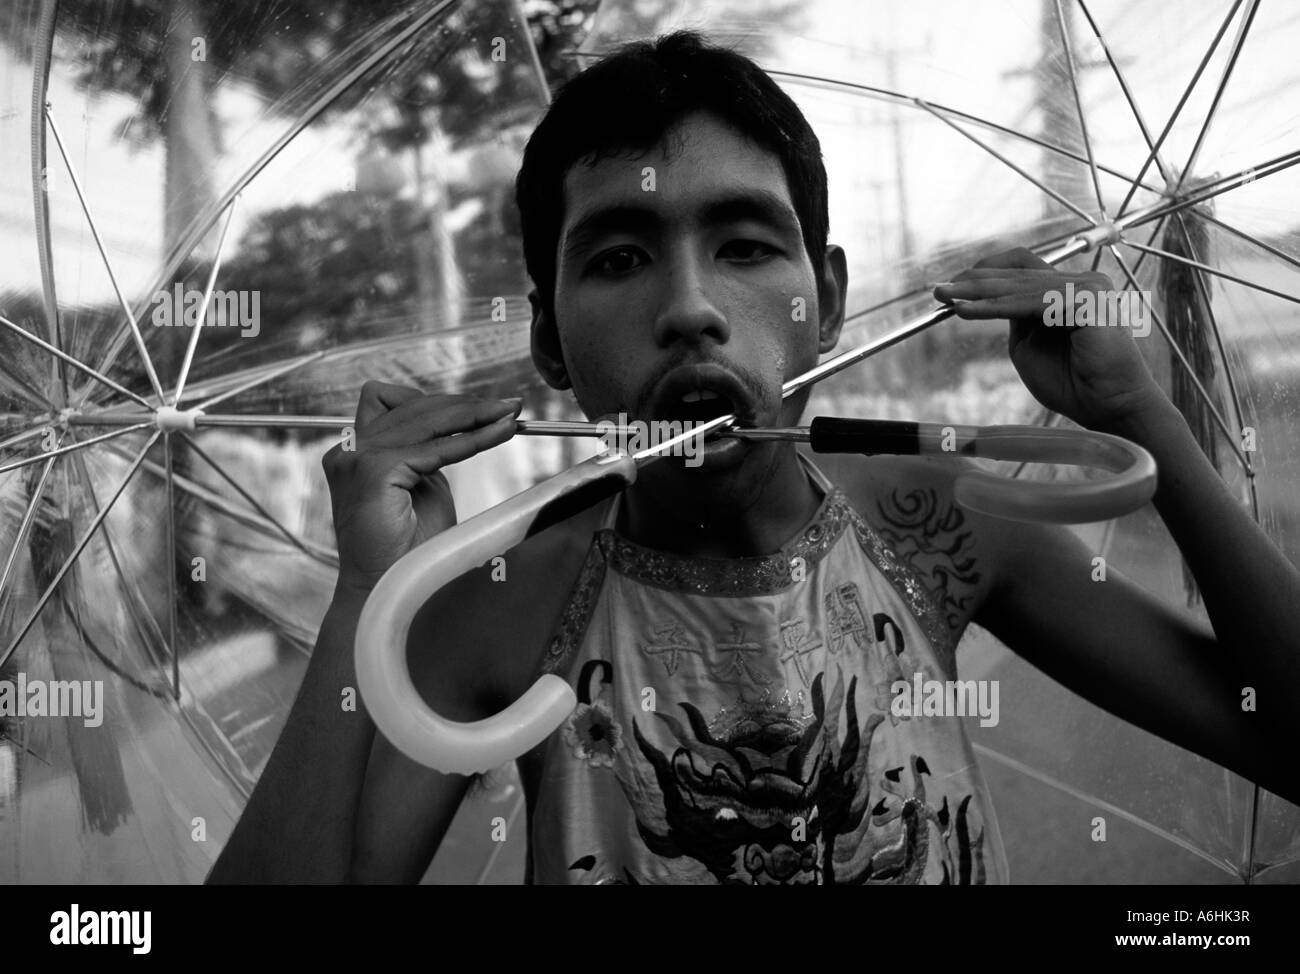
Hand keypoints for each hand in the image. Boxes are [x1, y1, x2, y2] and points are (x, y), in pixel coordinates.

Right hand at [321, 382, 521, 592]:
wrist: (388, 590)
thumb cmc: (408, 548)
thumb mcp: (423, 485)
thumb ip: (431, 450)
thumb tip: (465, 420)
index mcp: (356, 451)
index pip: (397, 403)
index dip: (444, 403)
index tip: (489, 406)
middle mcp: (349, 450)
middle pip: (414, 406)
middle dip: (467, 406)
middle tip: (510, 407)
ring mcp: (356, 459)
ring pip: (426, 421)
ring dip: (474, 417)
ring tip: (510, 418)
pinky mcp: (373, 471)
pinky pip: (434, 448)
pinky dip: (469, 441)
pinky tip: (496, 437)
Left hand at [934, 248, 1163, 429]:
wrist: (1109, 409)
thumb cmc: (1072, 384)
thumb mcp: (1028, 346)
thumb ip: (1012, 320)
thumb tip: (979, 299)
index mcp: (1069, 289)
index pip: (1024, 267)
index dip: (986, 272)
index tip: (951, 286)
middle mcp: (1082, 282)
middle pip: (1018, 273)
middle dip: (973, 282)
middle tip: (938, 290)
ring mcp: (1089, 288)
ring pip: (1020, 287)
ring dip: (978, 293)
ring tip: (946, 300)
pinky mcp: (1089, 303)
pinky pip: (1031, 303)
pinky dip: (995, 307)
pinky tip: (967, 312)